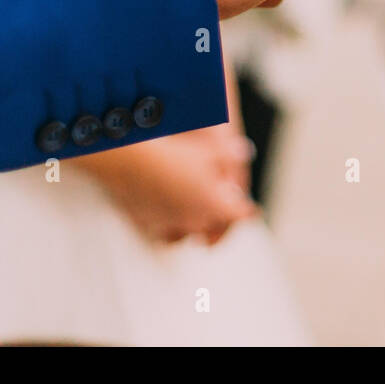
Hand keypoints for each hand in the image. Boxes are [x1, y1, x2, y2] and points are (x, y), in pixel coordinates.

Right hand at [75, 123, 256, 244]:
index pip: (240, 215)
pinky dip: (167, 227)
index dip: (247, 212)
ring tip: (193, 222)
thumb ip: (230, 154)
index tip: (252, 211)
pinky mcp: (145, 223)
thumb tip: (245, 152)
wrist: (132, 160)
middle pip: (215, 231)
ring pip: (185, 236)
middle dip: (222, 224)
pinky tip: (166, 218)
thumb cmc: (175, 152)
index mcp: (216, 206)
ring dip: (192, 228)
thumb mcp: (212, 148)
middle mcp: (194, 222)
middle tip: (224, 220)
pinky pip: (160, 232)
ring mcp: (168, 225)